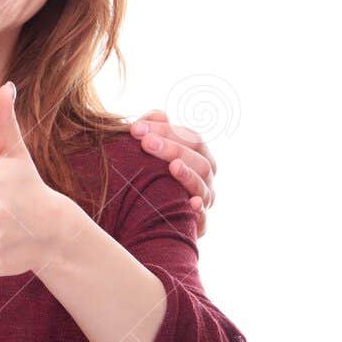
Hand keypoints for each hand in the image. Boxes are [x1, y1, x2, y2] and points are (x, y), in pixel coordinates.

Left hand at [130, 110, 215, 236]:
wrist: (137, 215)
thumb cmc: (145, 173)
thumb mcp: (146, 149)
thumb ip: (152, 128)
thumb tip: (161, 115)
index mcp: (198, 157)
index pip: (192, 138)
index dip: (167, 131)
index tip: (136, 129)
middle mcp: (205, 179)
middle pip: (199, 160)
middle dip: (173, 149)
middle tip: (146, 143)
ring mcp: (203, 202)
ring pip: (204, 187)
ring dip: (189, 176)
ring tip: (173, 166)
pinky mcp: (196, 226)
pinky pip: (203, 221)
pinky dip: (199, 212)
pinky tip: (191, 204)